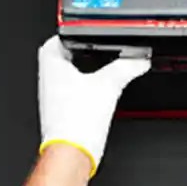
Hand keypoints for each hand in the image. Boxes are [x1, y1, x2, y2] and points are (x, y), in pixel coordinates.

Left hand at [37, 37, 150, 174]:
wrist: (72, 154)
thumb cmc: (76, 122)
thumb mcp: (108, 84)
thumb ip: (126, 67)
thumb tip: (138, 59)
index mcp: (51, 63)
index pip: (59, 37)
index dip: (75, 32)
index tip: (89, 31)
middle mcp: (48, 78)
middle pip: (65, 55)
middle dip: (83, 52)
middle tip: (98, 49)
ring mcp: (53, 96)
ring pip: (69, 75)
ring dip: (85, 72)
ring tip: (102, 71)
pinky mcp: (62, 111)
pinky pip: (74, 93)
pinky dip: (87, 90)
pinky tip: (100, 95)